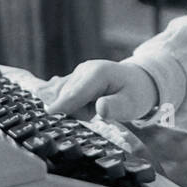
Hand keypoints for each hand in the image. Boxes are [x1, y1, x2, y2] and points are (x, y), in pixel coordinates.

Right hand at [37, 59, 157, 121]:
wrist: (137, 81)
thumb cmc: (135, 94)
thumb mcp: (131, 105)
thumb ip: (115, 107)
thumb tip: (101, 108)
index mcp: (97, 73)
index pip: (76, 92)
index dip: (63, 103)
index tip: (49, 112)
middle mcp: (84, 70)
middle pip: (66, 96)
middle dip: (75, 112)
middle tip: (94, 116)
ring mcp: (77, 73)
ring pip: (61, 96)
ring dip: (72, 108)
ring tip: (91, 110)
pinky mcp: (72, 79)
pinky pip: (60, 94)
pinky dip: (66, 103)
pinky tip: (78, 105)